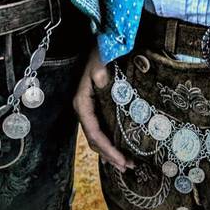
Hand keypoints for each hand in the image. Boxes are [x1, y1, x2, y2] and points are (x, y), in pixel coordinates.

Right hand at [73, 45, 134, 171]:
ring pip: (98, 137)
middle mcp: (84, 108)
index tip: (121, 159)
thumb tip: (99, 80)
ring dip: (111, 151)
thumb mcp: (99, 58)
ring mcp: (91, 109)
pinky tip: (123, 148)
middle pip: (94, 139)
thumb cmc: (101, 50)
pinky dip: (112, 141)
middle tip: (128, 167)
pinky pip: (103, 129)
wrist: (102, 41)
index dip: (106, 148)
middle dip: (110, 155)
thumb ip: (99, 69)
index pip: (93, 132)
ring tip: (127, 164)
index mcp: (82, 102)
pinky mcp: (98, 107)